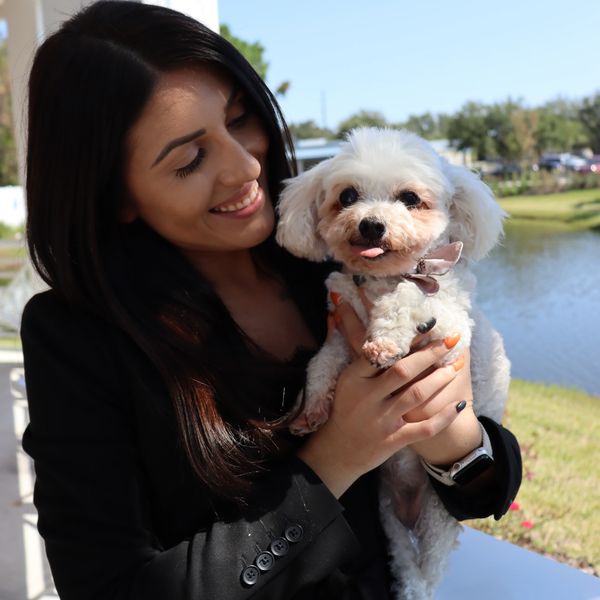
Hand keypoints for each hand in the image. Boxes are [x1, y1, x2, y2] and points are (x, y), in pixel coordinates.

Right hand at [296, 295, 466, 497]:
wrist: (338, 450)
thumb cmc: (346, 408)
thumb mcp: (347, 380)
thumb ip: (360, 354)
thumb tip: (348, 309)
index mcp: (354, 378)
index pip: (380, 353)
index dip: (405, 339)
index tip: (426, 324)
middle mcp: (368, 398)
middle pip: (403, 371)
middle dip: (430, 354)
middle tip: (452, 340)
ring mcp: (382, 420)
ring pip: (416, 395)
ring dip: (440, 379)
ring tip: (458, 365)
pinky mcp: (394, 440)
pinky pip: (424, 429)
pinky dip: (443, 417)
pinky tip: (459, 405)